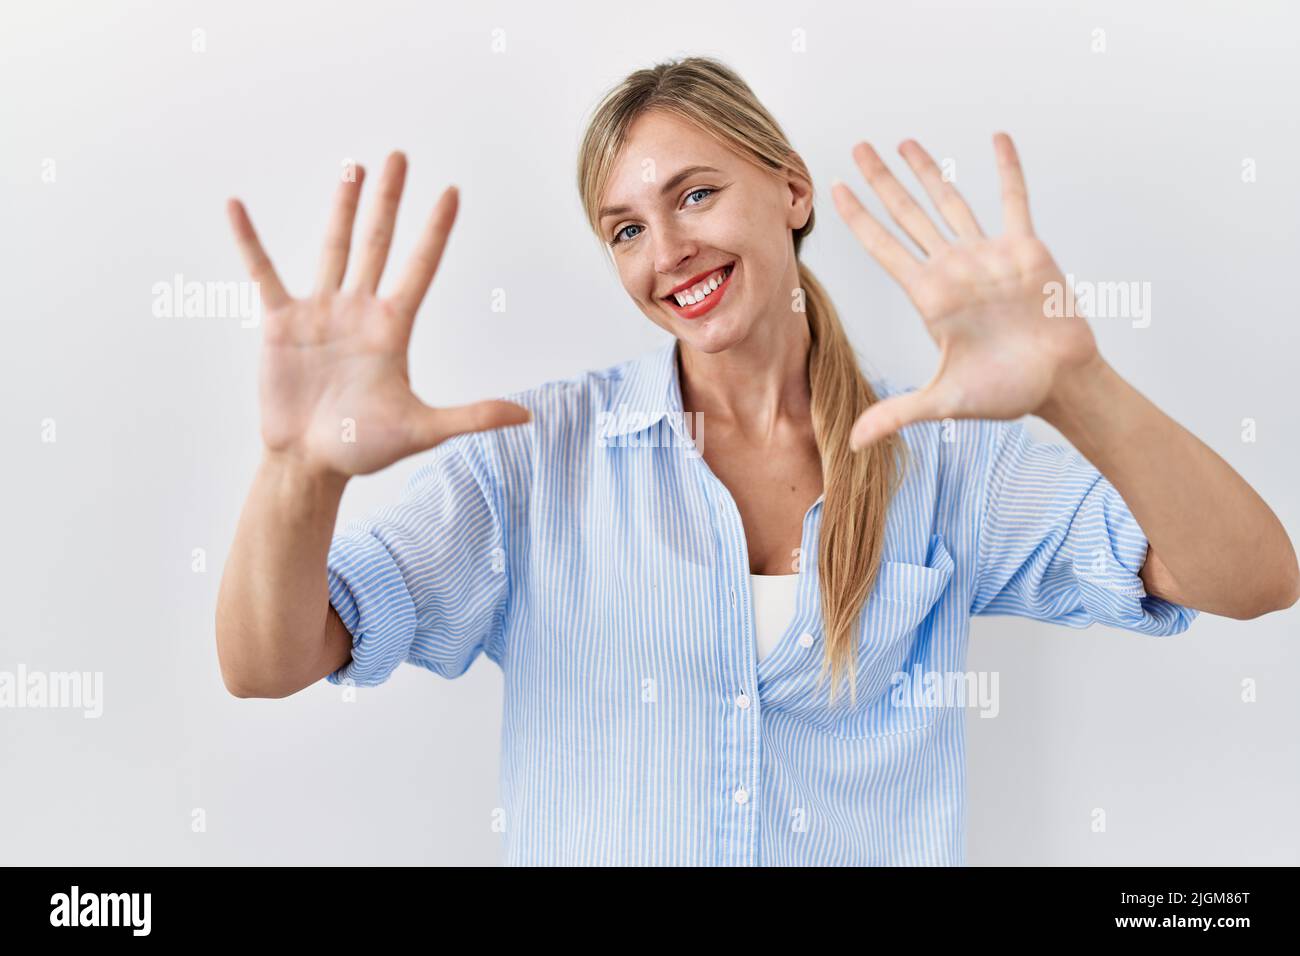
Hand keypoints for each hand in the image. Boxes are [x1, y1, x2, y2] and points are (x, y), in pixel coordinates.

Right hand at [226, 152, 530, 477]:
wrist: (310, 463)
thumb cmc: (365, 448)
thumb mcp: (423, 430)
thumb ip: (472, 417)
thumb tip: (526, 414)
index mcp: (393, 328)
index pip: (420, 267)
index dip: (436, 231)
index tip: (451, 191)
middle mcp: (360, 310)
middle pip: (377, 243)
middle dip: (388, 200)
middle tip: (399, 156)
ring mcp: (320, 312)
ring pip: (334, 247)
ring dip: (341, 206)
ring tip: (352, 166)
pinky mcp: (281, 322)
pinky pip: (263, 272)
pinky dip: (249, 240)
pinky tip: (237, 205)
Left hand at [830, 133, 1101, 450]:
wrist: (1060, 383)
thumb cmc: (1006, 392)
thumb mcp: (945, 402)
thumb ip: (898, 414)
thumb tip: (851, 444)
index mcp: (931, 297)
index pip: (884, 248)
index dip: (859, 218)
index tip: (833, 189)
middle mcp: (954, 269)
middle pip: (909, 215)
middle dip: (882, 180)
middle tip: (859, 147)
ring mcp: (988, 255)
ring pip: (951, 201)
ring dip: (929, 171)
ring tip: (904, 142)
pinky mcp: (1026, 248)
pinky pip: (1014, 200)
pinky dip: (1007, 169)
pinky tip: (995, 139)